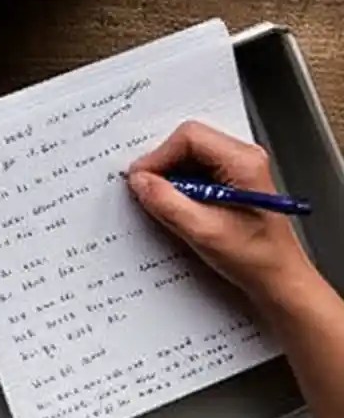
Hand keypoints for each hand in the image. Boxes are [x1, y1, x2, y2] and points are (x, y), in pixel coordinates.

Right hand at [127, 121, 318, 308]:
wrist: (278, 280)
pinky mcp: (230, 181)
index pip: (189, 137)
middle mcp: (243, 158)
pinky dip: (179, 187)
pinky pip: (194, 171)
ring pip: (188, 157)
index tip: (141, 180)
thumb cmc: (257, 258)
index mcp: (244, 162)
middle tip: (149, 192)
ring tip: (167, 205)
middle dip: (163, 167)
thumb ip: (167, 203)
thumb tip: (140, 181)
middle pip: (187, 143)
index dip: (159, 156)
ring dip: (170, 179)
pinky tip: (179, 209)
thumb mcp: (203, 232)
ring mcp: (237, 168)